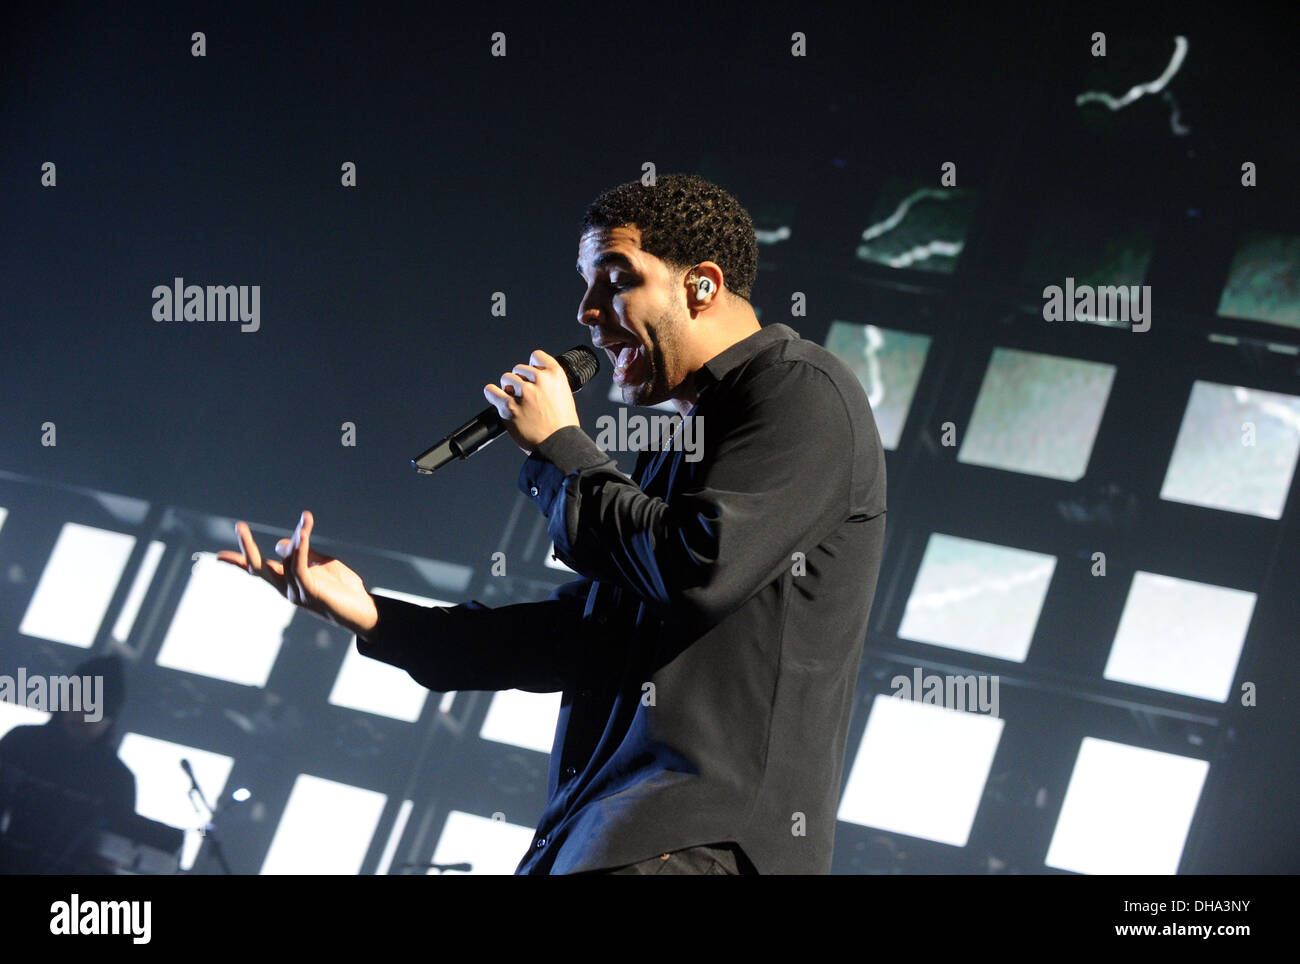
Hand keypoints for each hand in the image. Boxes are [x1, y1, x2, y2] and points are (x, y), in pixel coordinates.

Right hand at [216, 511, 378, 636]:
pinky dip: (301, 547)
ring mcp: (297, 592)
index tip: (217, 556)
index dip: (239, 562)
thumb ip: (303, 554)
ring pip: (288, 560)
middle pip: (259, 569)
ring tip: (305, 520)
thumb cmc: (344, 590)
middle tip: (239, 526)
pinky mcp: (310, 592)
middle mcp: (287, 589)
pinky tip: (303, 532)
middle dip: (247, 548)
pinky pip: (300, 566)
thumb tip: (280, 544)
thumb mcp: (322, 565)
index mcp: (287, 582)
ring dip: (298, 538)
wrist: (363, 612)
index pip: (259, 570)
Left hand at [483, 348, 579, 453]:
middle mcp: (539, 381)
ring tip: (515, 400)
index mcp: (555, 375)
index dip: (532, 366)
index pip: (536, 356)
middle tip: (524, 395)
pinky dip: (492, 394)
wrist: (559, 446)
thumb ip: (550, 384)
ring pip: (506, 379)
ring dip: (508, 388)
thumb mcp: (565, 396)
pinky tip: (496, 398)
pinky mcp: (509, 407)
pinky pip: (492, 392)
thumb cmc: (563, 427)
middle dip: (519, 380)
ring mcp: (523, 393)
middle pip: (519, 369)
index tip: (530, 374)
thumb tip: (536, 379)